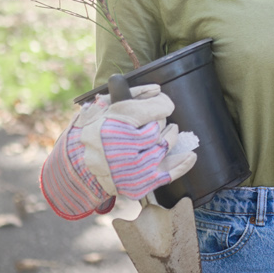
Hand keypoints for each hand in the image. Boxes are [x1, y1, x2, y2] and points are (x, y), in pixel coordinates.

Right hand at [81, 86, 198, 199]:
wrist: (83, 169)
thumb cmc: (97, 133)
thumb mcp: (105, 106)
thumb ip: (131, 94)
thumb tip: (157, 89)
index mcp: (114, 123)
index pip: (154, 108)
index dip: (162, 104)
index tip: (162, 104)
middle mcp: (123, 146)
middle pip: (158, 128)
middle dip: (161, 121)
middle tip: (157, 120)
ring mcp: (132, 168)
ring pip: (164, 147)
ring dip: (170, 136)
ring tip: (169, 131)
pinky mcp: (139, 184)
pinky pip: (168, 173)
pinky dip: (182, 163)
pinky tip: (191, 155)